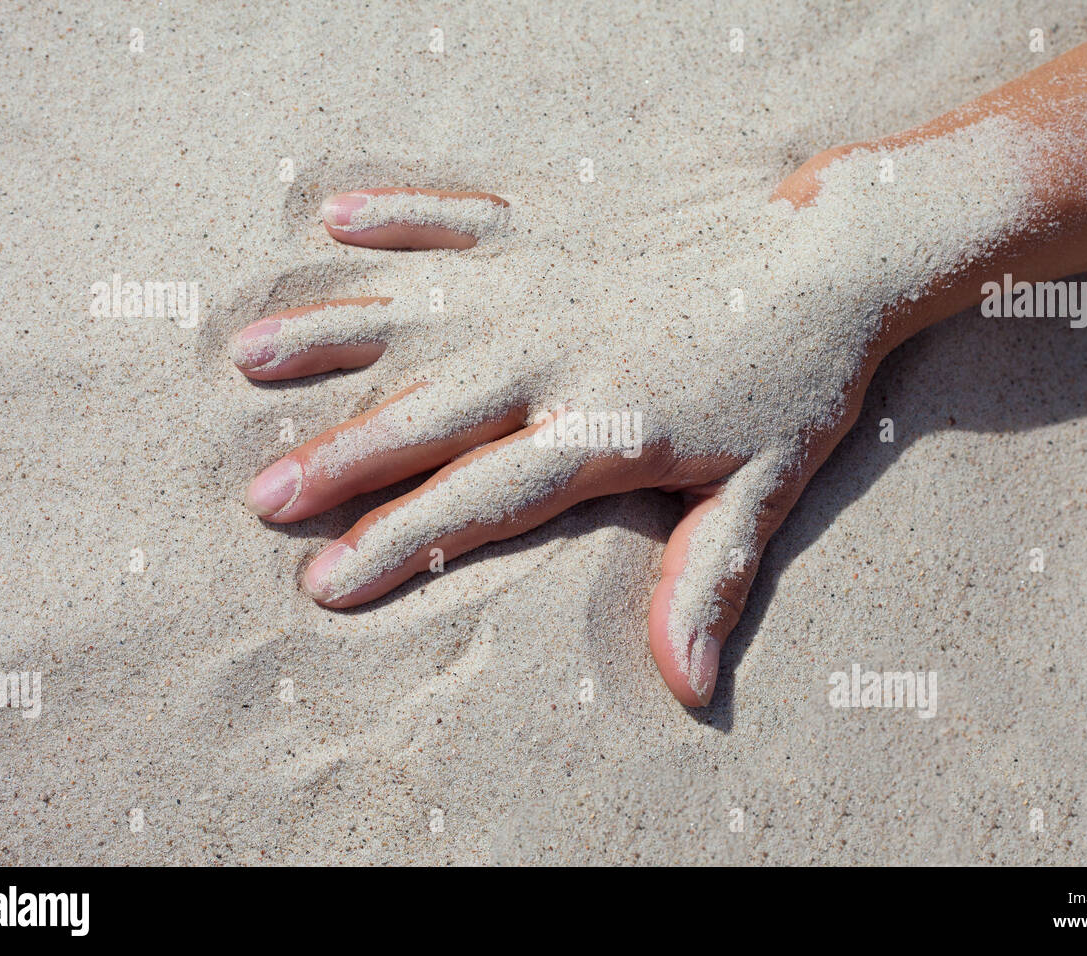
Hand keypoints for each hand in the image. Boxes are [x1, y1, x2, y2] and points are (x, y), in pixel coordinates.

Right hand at [232, 171, 906, 706]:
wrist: (837, 244)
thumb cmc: (800, 374)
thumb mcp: (764, 488)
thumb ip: (707, 580)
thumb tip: (689, 689)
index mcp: (599, 427)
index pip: (477, 501)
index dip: (395, 546)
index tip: (324, 580)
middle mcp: (553, 352)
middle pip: (422, 413)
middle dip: (336, 459)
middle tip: (261, 495)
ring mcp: (548, 276)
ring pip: (416, 306)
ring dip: (331, 330)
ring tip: (249, 352)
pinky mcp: (558, 213)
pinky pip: (459, 209)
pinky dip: (401, 211)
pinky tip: (340, 216)